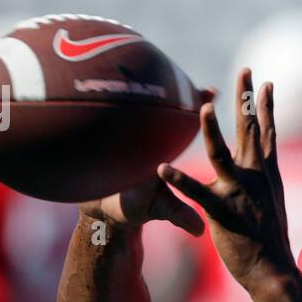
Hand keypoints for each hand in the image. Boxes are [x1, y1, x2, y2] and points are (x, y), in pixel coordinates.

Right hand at [79, 87, 216, 234]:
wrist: (101, 210)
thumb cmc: (133, 206)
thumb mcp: (159, 208)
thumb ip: (179, 213)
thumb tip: (200, 230)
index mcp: (163, 151)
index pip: (184, 123)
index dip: (198, 105)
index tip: (212, 89)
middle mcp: (146, 140)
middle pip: (162, 109)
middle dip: (171, 90)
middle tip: (185, 75)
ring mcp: (123, 139)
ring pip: (132, 110)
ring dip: (133, 92)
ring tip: (131, 72)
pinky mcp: (100, 144)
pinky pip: (99, 120)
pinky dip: (93, 106)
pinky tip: (89, 87)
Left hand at [157, 69, 294, 290]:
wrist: (273, 270)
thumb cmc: (270, 242)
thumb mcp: (272, 206)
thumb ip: (263, 185)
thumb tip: (262, 175)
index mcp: (267, 175)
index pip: (267, 133)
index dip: (265, 107)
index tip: (265, 83)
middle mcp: (256, 178)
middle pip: (250, 131)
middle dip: (247, 99)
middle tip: (245, 70)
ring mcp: (239, 193)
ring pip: (223, 154)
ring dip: (212, 130)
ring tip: (203, 107)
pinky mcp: (222, 212)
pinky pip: (197, 193)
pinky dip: (178, 180)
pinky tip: (161, 168)